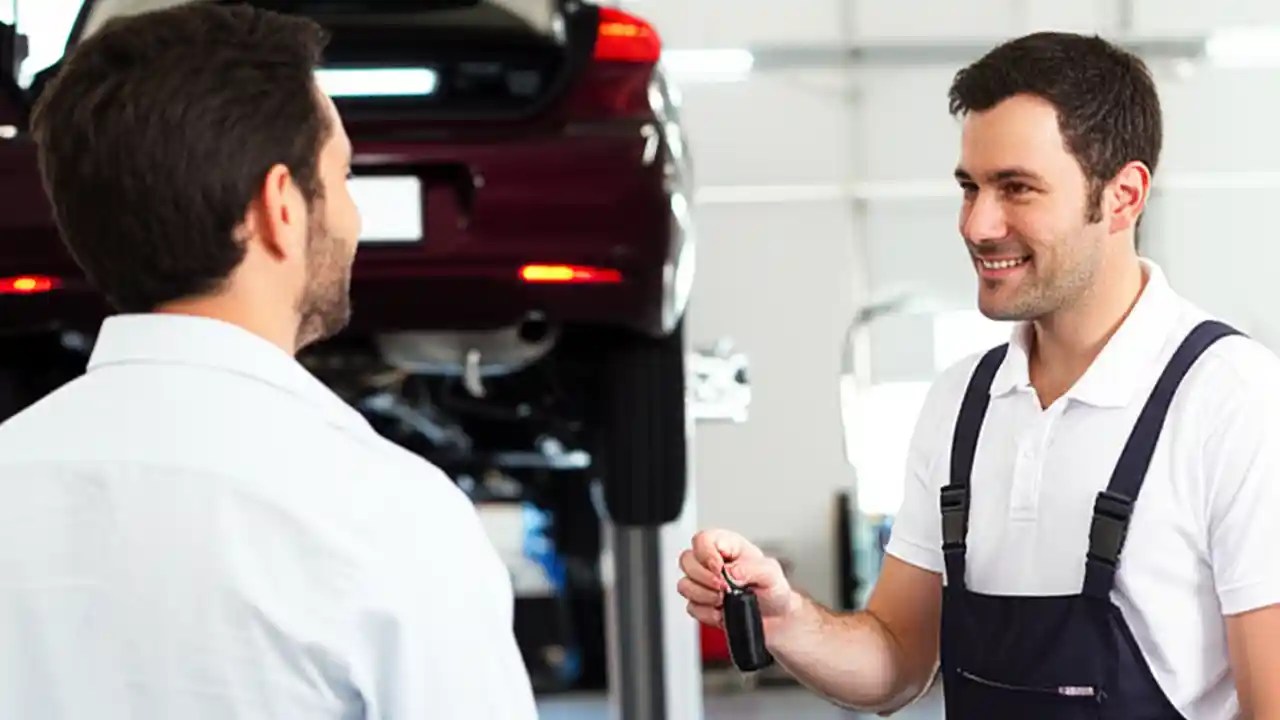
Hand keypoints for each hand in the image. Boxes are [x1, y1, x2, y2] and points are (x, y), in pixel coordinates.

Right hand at [677, 528, 795, 627]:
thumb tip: (731, 572)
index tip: (720, 570)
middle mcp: (712, 561)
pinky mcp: (701, 603)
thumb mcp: (770, 573)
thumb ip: (751, 568)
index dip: (706, 554)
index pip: (702, 539)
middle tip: (725, 588)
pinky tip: (723, 612)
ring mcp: (704, 583)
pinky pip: (691, 607)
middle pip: (687, 560)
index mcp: (727, 546)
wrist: (776, 617)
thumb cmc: (773, 589)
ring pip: (684, 585)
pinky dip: (707, 613)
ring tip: (725, 600)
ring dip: (704, 596)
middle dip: (705, 578)